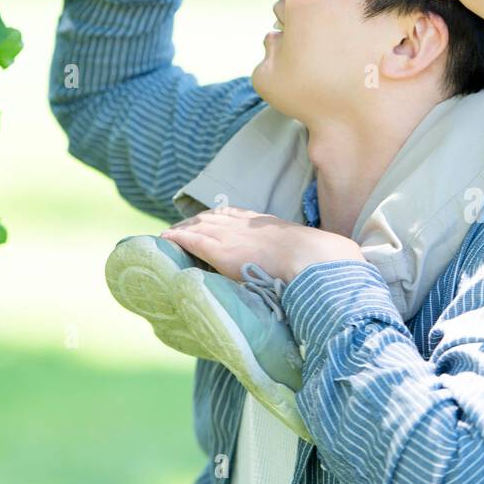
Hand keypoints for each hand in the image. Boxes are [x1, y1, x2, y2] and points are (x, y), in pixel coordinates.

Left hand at [160, 206, 362, 284]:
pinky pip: (192, 240)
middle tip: (181, 226)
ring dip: (182, 228)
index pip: (235, 213)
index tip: (210, 218)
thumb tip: (310, 269)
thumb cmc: (318, 261)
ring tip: (169, 235)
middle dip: (195, 220)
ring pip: (199, 225)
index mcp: (266, 224)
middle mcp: (246, 225)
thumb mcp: (309, 252)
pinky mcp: (222, 251)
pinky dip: (176, 238)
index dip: (219, 216)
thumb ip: (301, 256)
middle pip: (213, 216)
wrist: (314, 260)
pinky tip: (165, 239)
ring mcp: (233, 236)